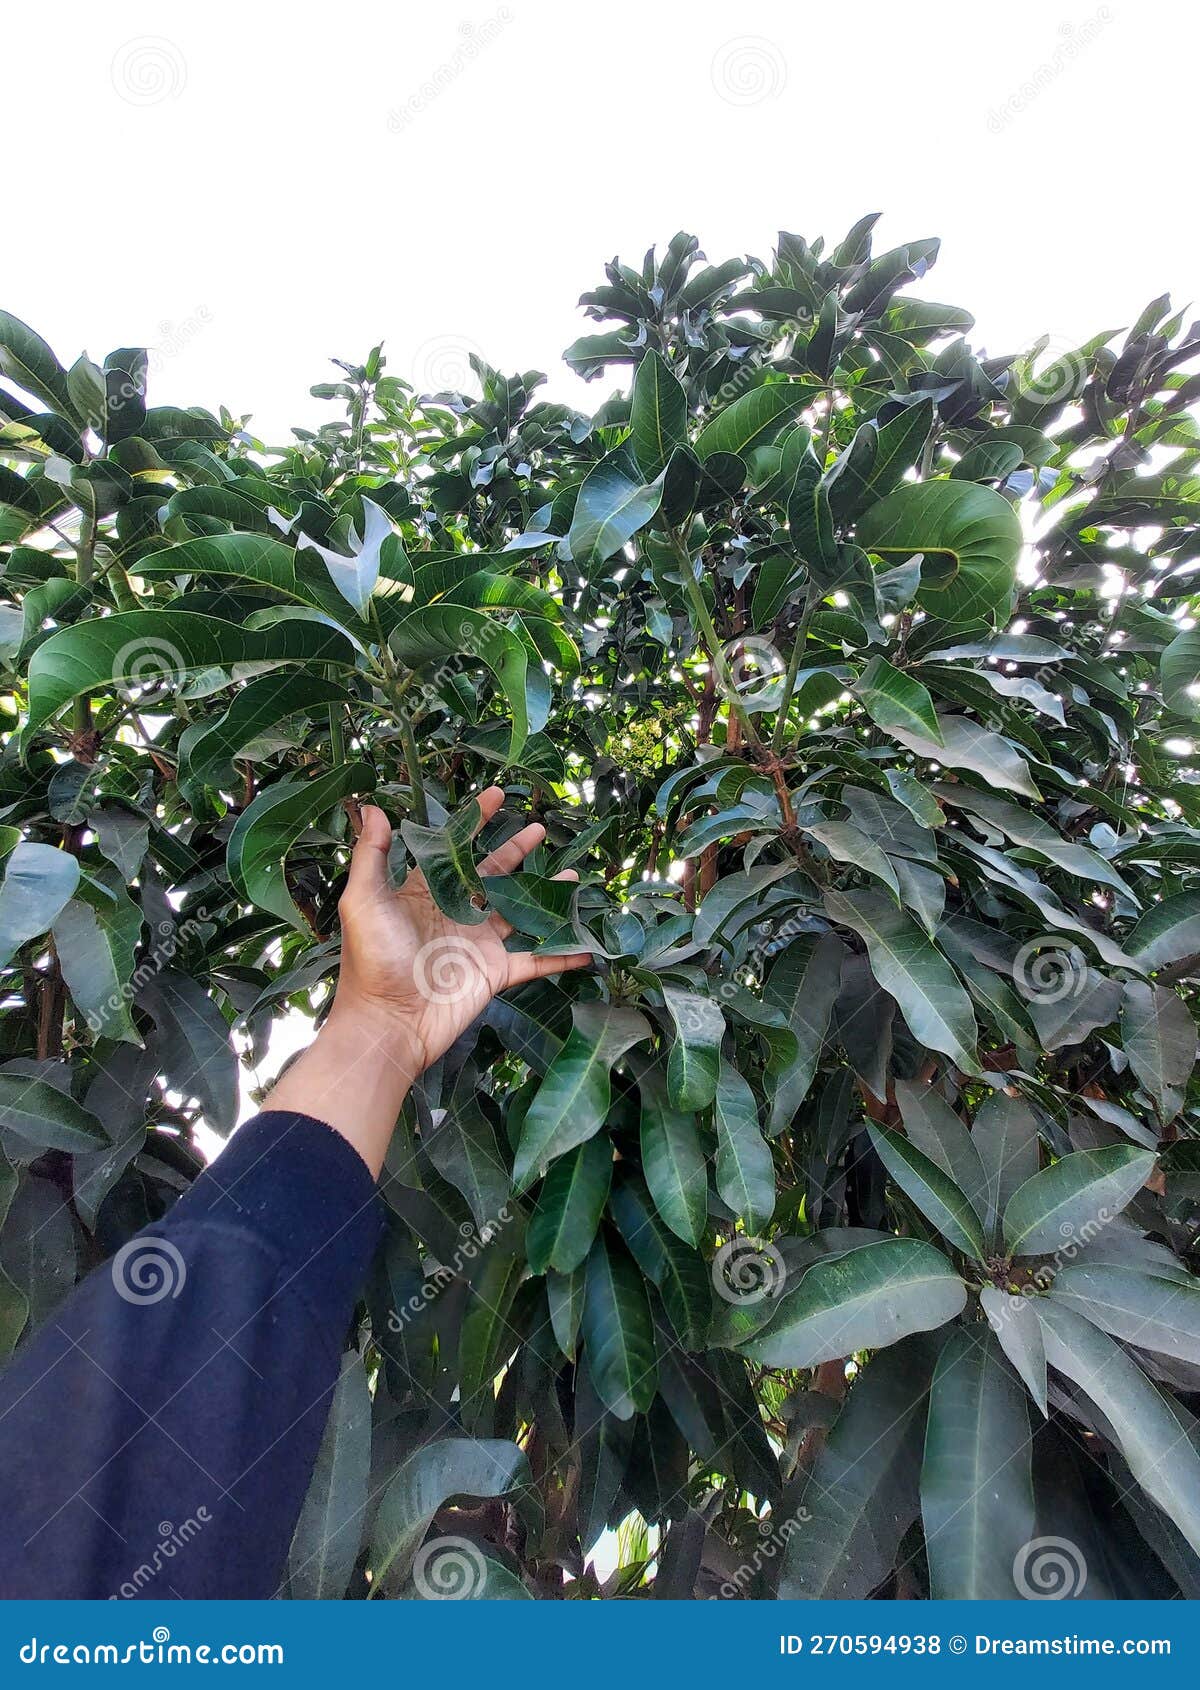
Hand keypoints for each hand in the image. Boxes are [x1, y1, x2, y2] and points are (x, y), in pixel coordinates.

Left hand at [264, 788, 590, 1175]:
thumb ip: (372, 853)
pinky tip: (586, 945)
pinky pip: (535, 960)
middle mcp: (455, 913)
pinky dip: (561, 955)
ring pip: (519, 911)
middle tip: (541, 828)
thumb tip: (373, 806)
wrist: (388, 1022)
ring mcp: (478, 943)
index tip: (497, 794)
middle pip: (493, 874)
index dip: (475, 820)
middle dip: (516, 850)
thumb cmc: (371, 960)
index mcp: (425, 892)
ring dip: (545, 895)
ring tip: (573, 878)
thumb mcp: (364, 899)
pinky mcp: (495, 972)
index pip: (455, 848)